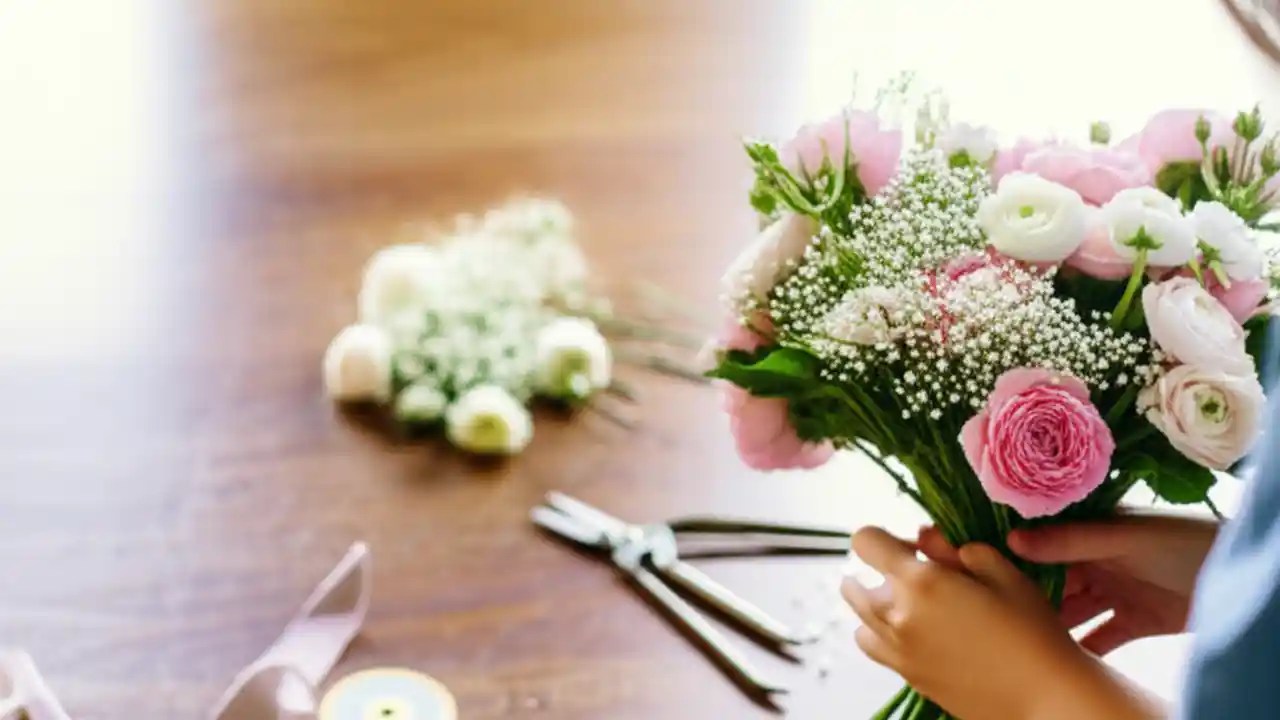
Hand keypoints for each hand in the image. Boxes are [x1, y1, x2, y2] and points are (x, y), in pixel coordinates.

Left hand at [845, 527, 1162, 719]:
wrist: (1044, 697)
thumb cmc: (1031, 630)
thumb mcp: (1002, 572)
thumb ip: (954, 547)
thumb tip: (924, 536)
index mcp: (918, 582)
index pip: (864, 541)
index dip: (886, 537)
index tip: (916, 549)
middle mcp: (896, 616)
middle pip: (852, 581)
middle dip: (879, 571)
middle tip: (922, 578)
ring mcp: (897, 651)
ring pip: (860, 617)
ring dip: (877, 604)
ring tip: (917, 606)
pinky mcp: (907, 677)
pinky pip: (874, 646)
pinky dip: (883, 634)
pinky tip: (919, 634)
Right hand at [920, 514, 1218, 654]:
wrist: (1236, 574)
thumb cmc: (1182, 540)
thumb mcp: (1123, 536)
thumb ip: (1070, 540)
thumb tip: (1010, 539)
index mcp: (1088, 531)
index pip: (1034, 542)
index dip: (1000, 552)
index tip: (963, 562)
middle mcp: (1096, 559)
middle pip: (1045, 580)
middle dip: (1016, 594)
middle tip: (980, 610)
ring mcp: (1114, 591)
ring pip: (1067, 611)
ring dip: (1045, 625)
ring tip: (1011, 641)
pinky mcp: (1134, 621)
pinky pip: (1097, 639)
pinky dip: (1079, 650)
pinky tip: (1054, 661)